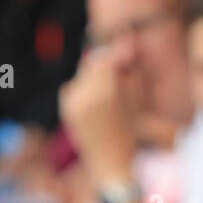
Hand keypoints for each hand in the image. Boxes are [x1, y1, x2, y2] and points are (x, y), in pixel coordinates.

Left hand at [58, 51, 136, 185]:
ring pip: (84, 73)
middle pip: (94, 63)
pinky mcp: (66, 107)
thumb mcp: (136, 95)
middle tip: (122, 64)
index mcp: (105, 93)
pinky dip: (85, 85)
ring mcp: (72, 102)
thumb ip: (130, 67)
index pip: (107, 59)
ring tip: (111, 84)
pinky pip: (74, 84)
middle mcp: (85, 96)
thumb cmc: (131, 128)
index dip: (118, 50)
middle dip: (108, 61)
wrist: (111, 159)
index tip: (129, 44)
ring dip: (97, 72)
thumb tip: (129, 43)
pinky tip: (96, 98)